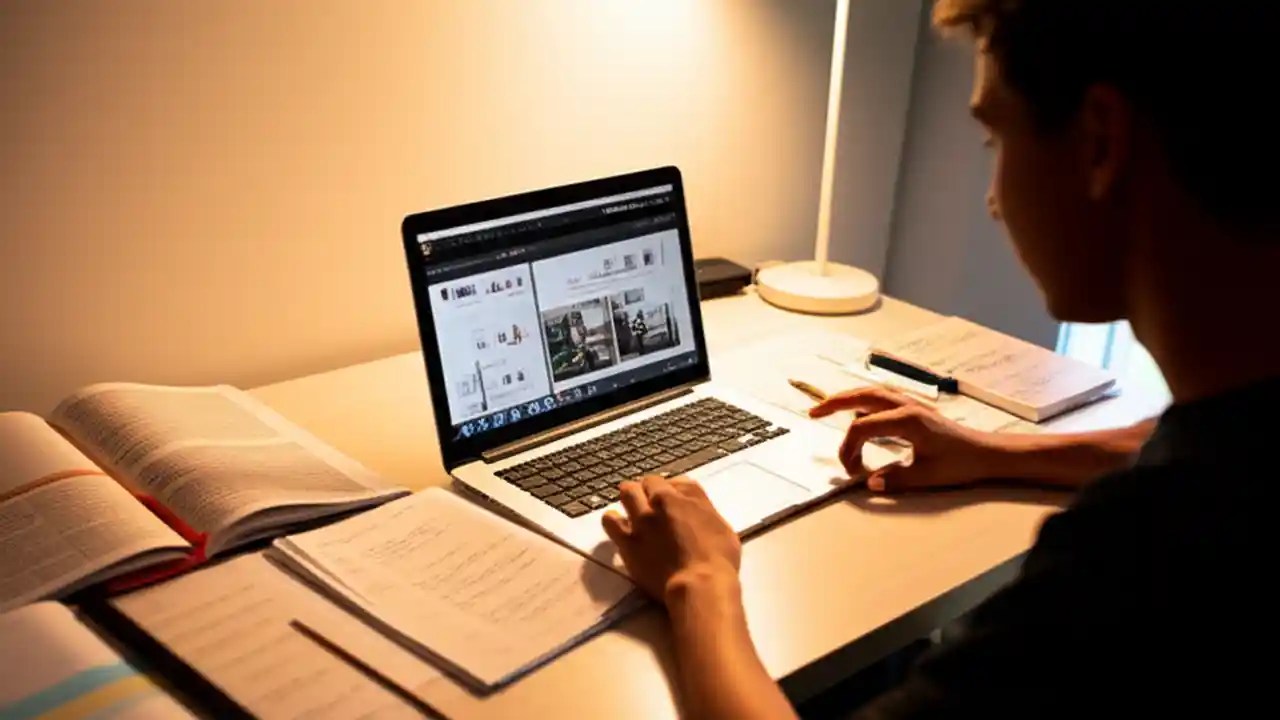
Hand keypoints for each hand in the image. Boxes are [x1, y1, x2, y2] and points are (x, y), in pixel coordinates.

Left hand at [602, 475, 741, 603]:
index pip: (674, 481)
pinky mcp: (627, 541)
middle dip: (649, 490)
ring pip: (627, 492)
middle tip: (651, 505)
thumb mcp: (720, 525)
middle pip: (648, 482)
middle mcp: (660, 501)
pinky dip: (613, 519)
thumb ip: (702, 509)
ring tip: (632, 510)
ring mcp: (641, 520)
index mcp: (687, 495)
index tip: (674, 503)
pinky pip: (610, 520)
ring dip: (630, 498)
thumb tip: (693, 505)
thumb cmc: (719, 558)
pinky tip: (617, 525)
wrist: (700, 583)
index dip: (673, 491)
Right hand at [809, 387, 1003, 492]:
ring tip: (828, 407)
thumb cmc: (960, 464)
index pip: (862, 427)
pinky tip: (859, 412)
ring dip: (849, 398)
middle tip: (813, 413)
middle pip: (862, 396)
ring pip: (872, 393)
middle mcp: (906, 406)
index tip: (851, 471)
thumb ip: (894, 479)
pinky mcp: (915, 410)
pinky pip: (883, 398)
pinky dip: (865, 401)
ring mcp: (911, 405)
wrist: (986, 453)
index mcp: (906, 420)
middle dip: (835, 403)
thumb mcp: (927, 476)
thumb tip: (868, 483)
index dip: (849, 449)